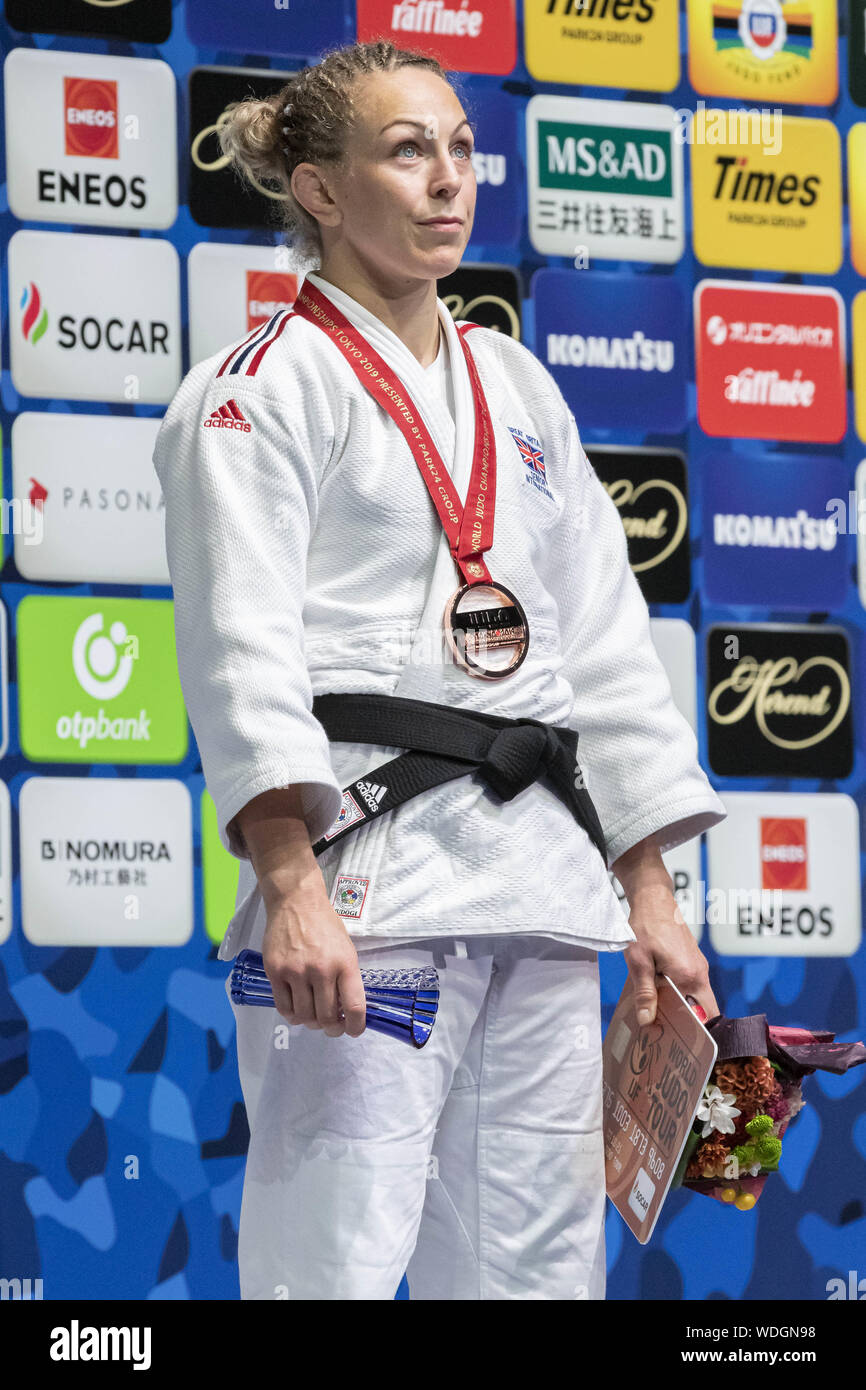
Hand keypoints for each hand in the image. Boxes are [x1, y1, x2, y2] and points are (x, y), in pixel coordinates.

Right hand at [261, 888, 365, 1037]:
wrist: (296, 902)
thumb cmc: (325, 925)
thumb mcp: (346, 949)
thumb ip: (346, 978)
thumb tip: (345, 1010)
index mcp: (345, 963)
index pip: (354, 1006)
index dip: (355, 1026)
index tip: (353, 1030)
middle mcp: (321, 970)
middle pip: (326, 1017)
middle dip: (332, 1029)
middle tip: (332, 1028)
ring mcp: (296, 972)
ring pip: (304, 1016)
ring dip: (311, 1023)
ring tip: (313, 1018)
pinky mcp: (275, 972)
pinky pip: (283, 1007)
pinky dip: (292, 1015)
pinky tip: (297, 1011)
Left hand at [623, 882, 718, 1027]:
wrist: (653, 899)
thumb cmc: (645, 928)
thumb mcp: (639, 962)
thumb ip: (645, 993)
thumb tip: (647, 1021)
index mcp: (691, 976)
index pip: (706, 1015)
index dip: (697, 1034)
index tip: (684, 1048)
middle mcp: (700, 973)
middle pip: (703, 1009)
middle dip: (690, 1025)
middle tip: (670, 1040)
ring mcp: (698, 966)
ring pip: (696, 997)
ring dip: (682, 1010)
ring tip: (661, 1024)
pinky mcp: (691, 960)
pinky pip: (690, 985)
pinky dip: (679, 996)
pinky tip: (659, 1001)